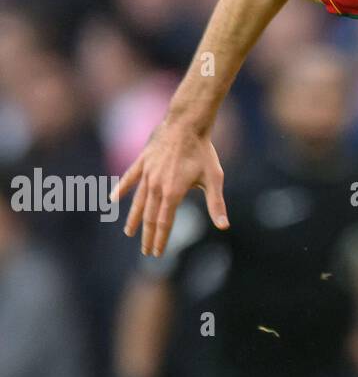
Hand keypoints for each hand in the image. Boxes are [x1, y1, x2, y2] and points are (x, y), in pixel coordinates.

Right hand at [112, 118, 228, 255]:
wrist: (187, 123)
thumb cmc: (203, 151)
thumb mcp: (214, 179)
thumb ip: (217, 204)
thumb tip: (224, 226)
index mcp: (173, 193)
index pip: (164, 223)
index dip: (161, 240)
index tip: (157, 253)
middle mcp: (156, 186)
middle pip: (150, 217)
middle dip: (148, 236)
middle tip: (146, 251)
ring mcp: (147, 174)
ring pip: (138, 201)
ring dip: (134, 219)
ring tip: (130, 233)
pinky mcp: (142, 162)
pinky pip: (129, 178)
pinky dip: (121, 189)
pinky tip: (113, 199)